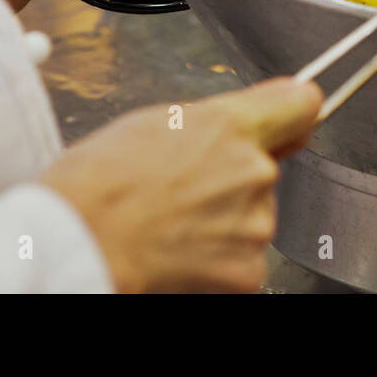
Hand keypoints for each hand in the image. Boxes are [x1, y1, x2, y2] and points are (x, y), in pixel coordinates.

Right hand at [41, 78, 322, 293]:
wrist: (74, 247)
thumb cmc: (95, 186)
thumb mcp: (152, 123)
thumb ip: (215, 120)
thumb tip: (251, 117)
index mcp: (231, 125)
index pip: (301, 104)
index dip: (290, 113)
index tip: (283, 125)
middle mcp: (253, 171)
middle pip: (264, 169)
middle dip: (232, 180)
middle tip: (179, 193)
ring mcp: (254, 225)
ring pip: (252, 217)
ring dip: (223, 223)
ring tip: (168, 225)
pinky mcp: (247, 272)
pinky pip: (242, 261)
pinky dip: (216, 263)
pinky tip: (177, 255)